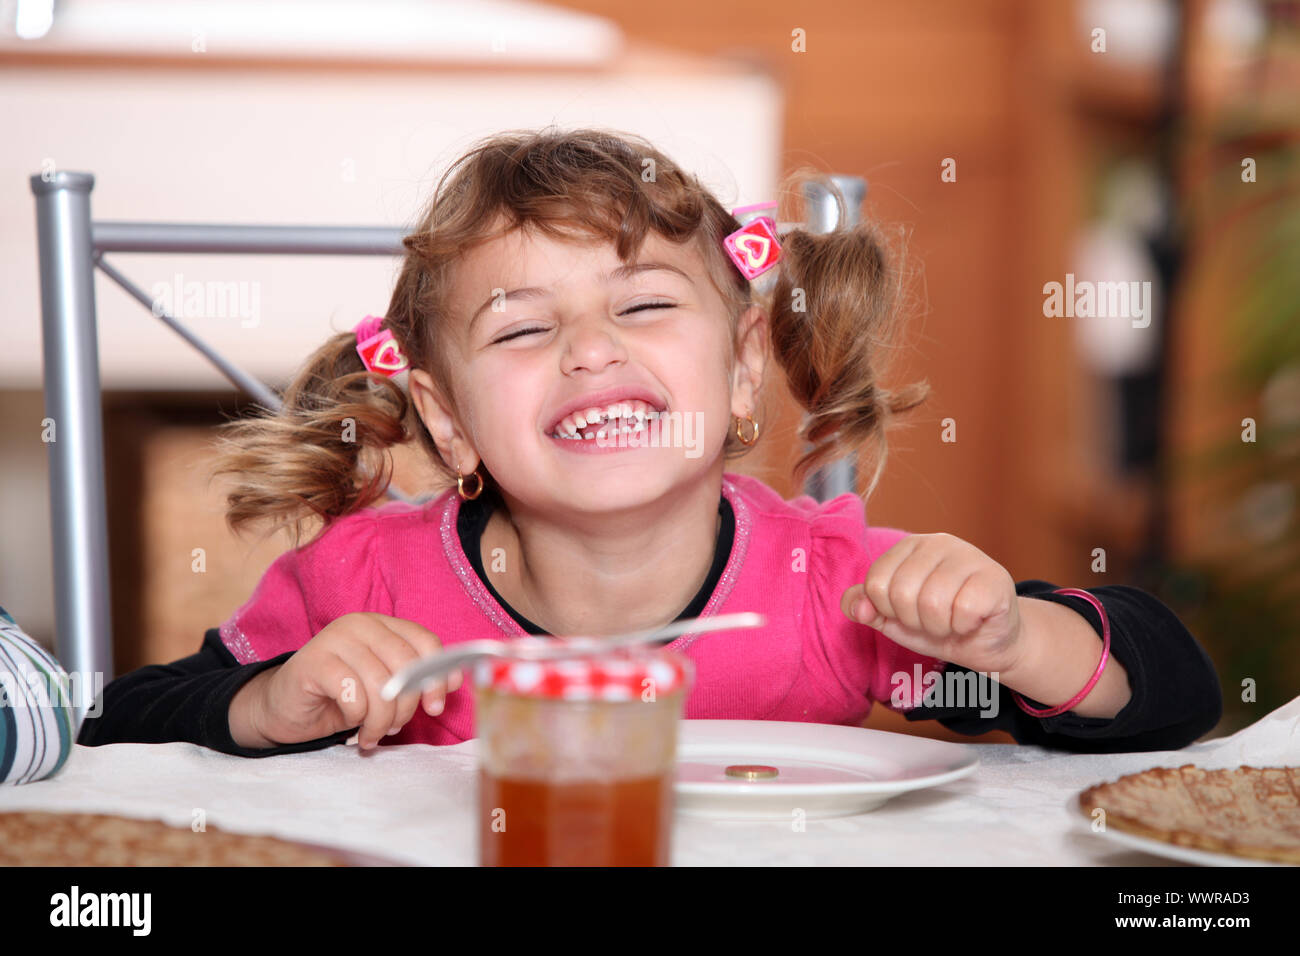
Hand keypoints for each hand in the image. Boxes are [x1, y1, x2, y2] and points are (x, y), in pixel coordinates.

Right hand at [254, 612, 462, 749]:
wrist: (284, 708)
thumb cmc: (340, 697)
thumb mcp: (383, 686)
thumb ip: (413, 679)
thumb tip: (453, 682)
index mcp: (383, 624)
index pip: (425, 642)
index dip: (438, 676)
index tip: (436, 707)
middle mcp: (360, 624)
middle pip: (406, 666)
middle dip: (406, 707)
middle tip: (395, 729)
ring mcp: (335, 639)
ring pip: (380, 685)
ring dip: (381, 720)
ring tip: (371, 733)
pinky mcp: (313, 662)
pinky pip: (352, 695)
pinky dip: (355, 718)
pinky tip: (349, 724)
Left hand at [840, 533, 1023, 674]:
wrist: (987, 643)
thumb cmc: (938, 624)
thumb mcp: (893, 618)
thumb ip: (866, 607)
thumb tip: (854, 606)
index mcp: (909, 546)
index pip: (875, 583)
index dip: (889, 610)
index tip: (909, 612)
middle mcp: (939, 542)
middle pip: (901, 594)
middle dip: (915, 621)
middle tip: (934, 620)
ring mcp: (970, 556)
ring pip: (932, 604)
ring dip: (940, 627)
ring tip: (952, 620)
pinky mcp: (995, 577)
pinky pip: (963, 611)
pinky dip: (964, 627)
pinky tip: (973, 620)